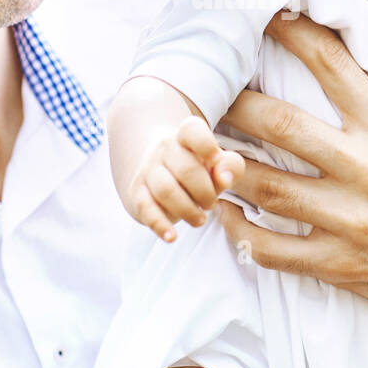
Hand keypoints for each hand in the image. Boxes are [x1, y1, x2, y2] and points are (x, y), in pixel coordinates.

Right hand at [127, 116, 243, 241]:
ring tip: (199, 219)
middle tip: (211, 205)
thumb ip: (230, 166)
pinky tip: (172, 237)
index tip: (216, 159)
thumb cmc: (197, 167)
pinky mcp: (137, 192)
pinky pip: (146, 209)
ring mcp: (148, 170)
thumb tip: (224, 177)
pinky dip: (160, 225)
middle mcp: (165, 148)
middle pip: (185, 169)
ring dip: (187, 210)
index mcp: (187, 136)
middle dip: (204, 192)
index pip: (192, 130)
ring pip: (165, 190)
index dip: (205, 145)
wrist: (157, 168)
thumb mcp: (218, 164)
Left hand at [216, 13, 367, 352]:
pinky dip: (238, 231)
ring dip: (223, 160)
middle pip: (279, 124)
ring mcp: (348, 221)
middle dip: (235, 97)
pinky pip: (273, 249)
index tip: (263, 15)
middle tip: (207, 79)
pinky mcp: (339, 263)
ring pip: (265, 186)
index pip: (330, 65)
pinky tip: (218, 209)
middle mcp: (365, 170)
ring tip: (195, 140)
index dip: (292, 33)